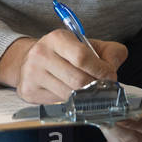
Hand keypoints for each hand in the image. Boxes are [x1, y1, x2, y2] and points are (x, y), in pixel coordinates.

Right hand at [0, 30, 127, 103]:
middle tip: (102, 87)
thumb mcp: (88, 45)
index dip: (101, 70)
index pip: (82, 57)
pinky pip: (58, 103)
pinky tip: (71, 94)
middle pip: (78, 80)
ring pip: (70, 95)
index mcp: (57, 38)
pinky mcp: (29, 90)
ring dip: (84, 97)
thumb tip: (112, 71)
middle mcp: (41, 54)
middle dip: (96, 87)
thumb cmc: (65, 53)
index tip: (110, 76)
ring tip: (87, 91)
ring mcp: (32, 73)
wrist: (31, 59)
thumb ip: (110, 52)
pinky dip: (70, 102)